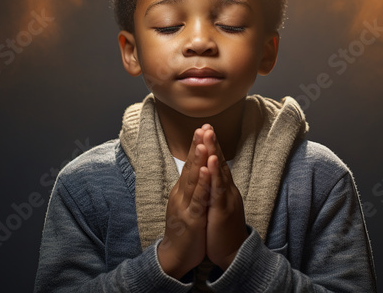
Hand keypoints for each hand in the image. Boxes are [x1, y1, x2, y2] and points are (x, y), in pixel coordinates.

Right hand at [158, 128, 210, 277]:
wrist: (175, 255)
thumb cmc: (185, 231)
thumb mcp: (186, 206)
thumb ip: (190, 190)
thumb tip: (196, 175)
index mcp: (182, 192)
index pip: (189, 165)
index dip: (195, 147)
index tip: (202, 129)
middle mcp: (181, 195)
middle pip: (190, 167)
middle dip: (196, 146)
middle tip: (202, 127)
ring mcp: (185, 205)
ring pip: (193, 180)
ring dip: (198, 161)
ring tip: (203, 143)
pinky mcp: (191, 218)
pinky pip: (198, 199)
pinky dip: (203, 185)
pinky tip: (207, 172)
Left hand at [199, 124, 247, 270]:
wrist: (233, 253)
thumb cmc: (222, 230)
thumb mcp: (217, 206)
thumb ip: (215, 190)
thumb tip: (210, 178)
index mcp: (223, 190)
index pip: (217, 164)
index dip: (211, 147)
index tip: (204, 129)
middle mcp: (227, 191)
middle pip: (220, 163)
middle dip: (213, 143)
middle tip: (206, 124)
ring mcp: (227, 199)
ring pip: (220, 172)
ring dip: (214, 153)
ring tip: (208, 136)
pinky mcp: (224, 210)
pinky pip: (218, 190)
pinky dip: (215, 175)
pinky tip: (211, 162)